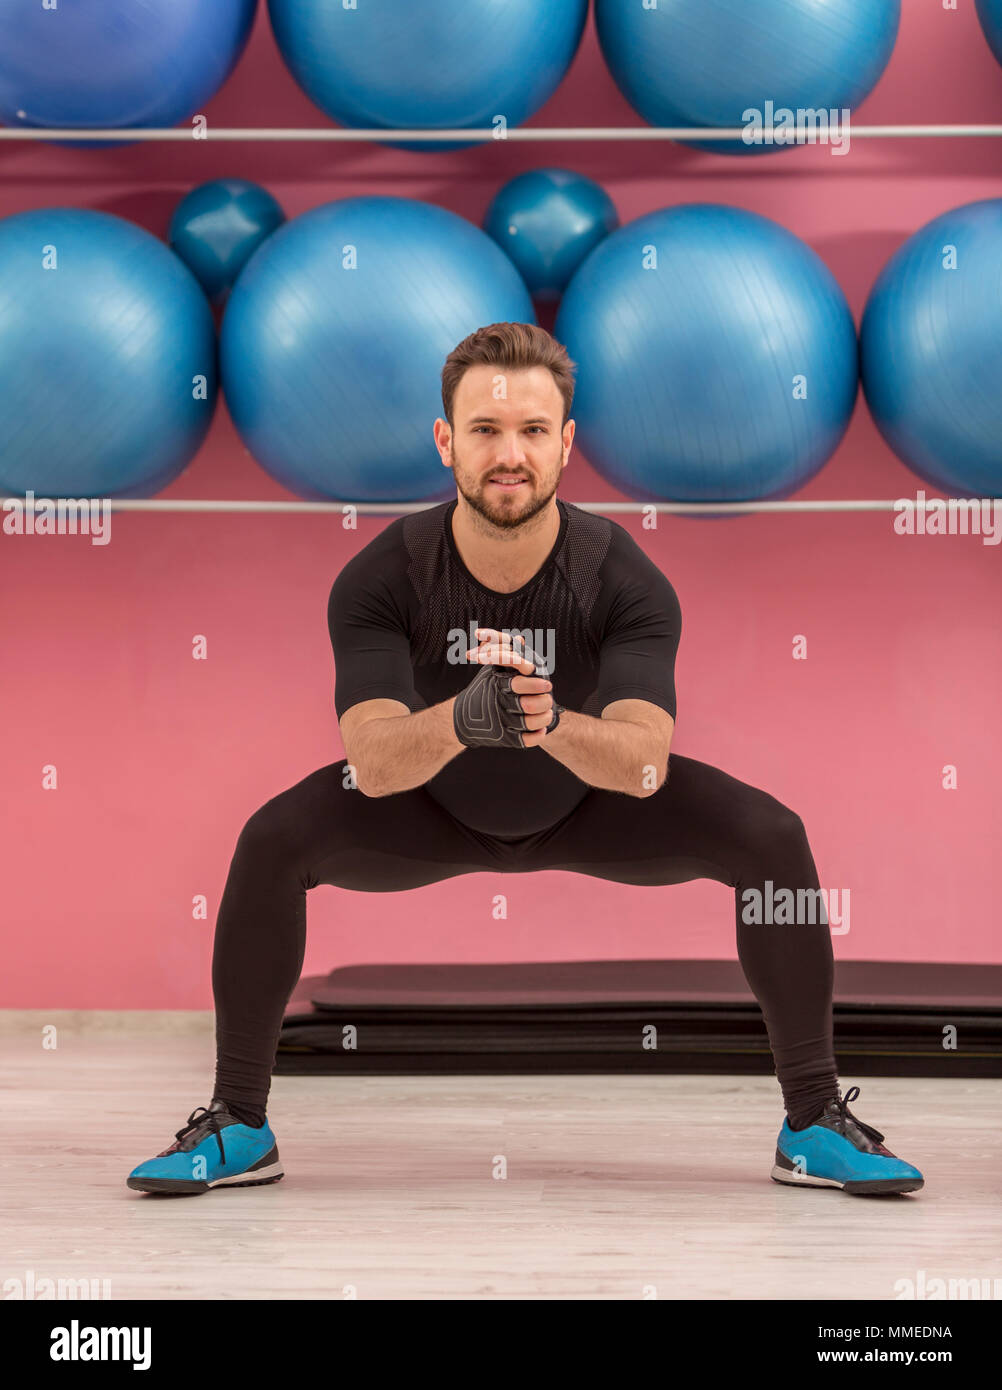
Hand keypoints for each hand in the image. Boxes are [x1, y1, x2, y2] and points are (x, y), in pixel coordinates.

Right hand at [453, 629, 562, 749]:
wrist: (467, 719)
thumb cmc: (486, 688)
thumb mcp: (493, 670)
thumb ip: (507, 654)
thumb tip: (519, 640)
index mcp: (499, 685)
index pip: (518, 684)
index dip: (534, 684)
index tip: (546, 684)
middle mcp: (500, 704)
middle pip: (527, 704)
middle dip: (543, 701)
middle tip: (548, 697)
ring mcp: (504, 722)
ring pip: (531, 722)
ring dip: (544, 717)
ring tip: (547, 712)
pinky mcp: (507, 739)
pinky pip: (528, 740)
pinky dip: (538, 735)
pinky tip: (541, 729)